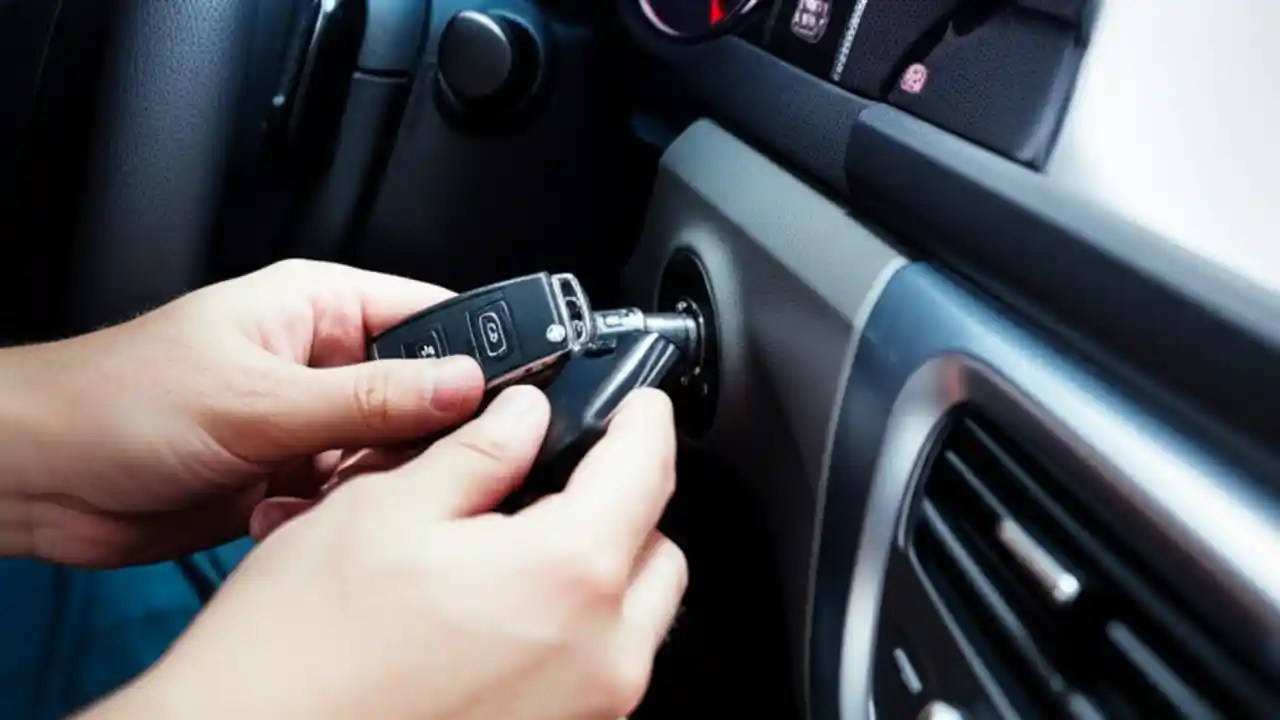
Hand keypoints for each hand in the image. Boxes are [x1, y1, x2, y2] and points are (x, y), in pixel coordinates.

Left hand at [0, 260, 484, 566]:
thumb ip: (371, 399)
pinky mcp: (291, 477)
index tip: (509, 397)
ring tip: (319, 489)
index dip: (477, 353)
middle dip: (418, 438)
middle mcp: (323, 361)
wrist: (41, 478)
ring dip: (366, 485)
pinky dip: (330, 516)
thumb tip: (465, 386)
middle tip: (398, 461)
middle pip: (422, 396)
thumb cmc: (118, 400)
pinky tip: (280, 512)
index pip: (431, 315)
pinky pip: (349, 499)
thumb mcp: (259, 398)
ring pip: (389, 457)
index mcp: (320, 307)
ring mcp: (309, 422)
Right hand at [88, 387, 687, 719]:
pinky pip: (596, 670)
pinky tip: (494, 615)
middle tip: (560, 479)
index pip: (648, 469)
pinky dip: (570, 632)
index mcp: (567, 577)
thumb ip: (477, 454)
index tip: (637, 404)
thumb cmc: (299, 653)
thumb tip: (524, 418)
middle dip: (623, 503)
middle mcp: (599, 657)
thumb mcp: (385, 510)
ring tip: (513, 553)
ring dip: (598, 572)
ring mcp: (586, 714)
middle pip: (656, 551)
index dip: (643, 419)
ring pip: (633, 618)